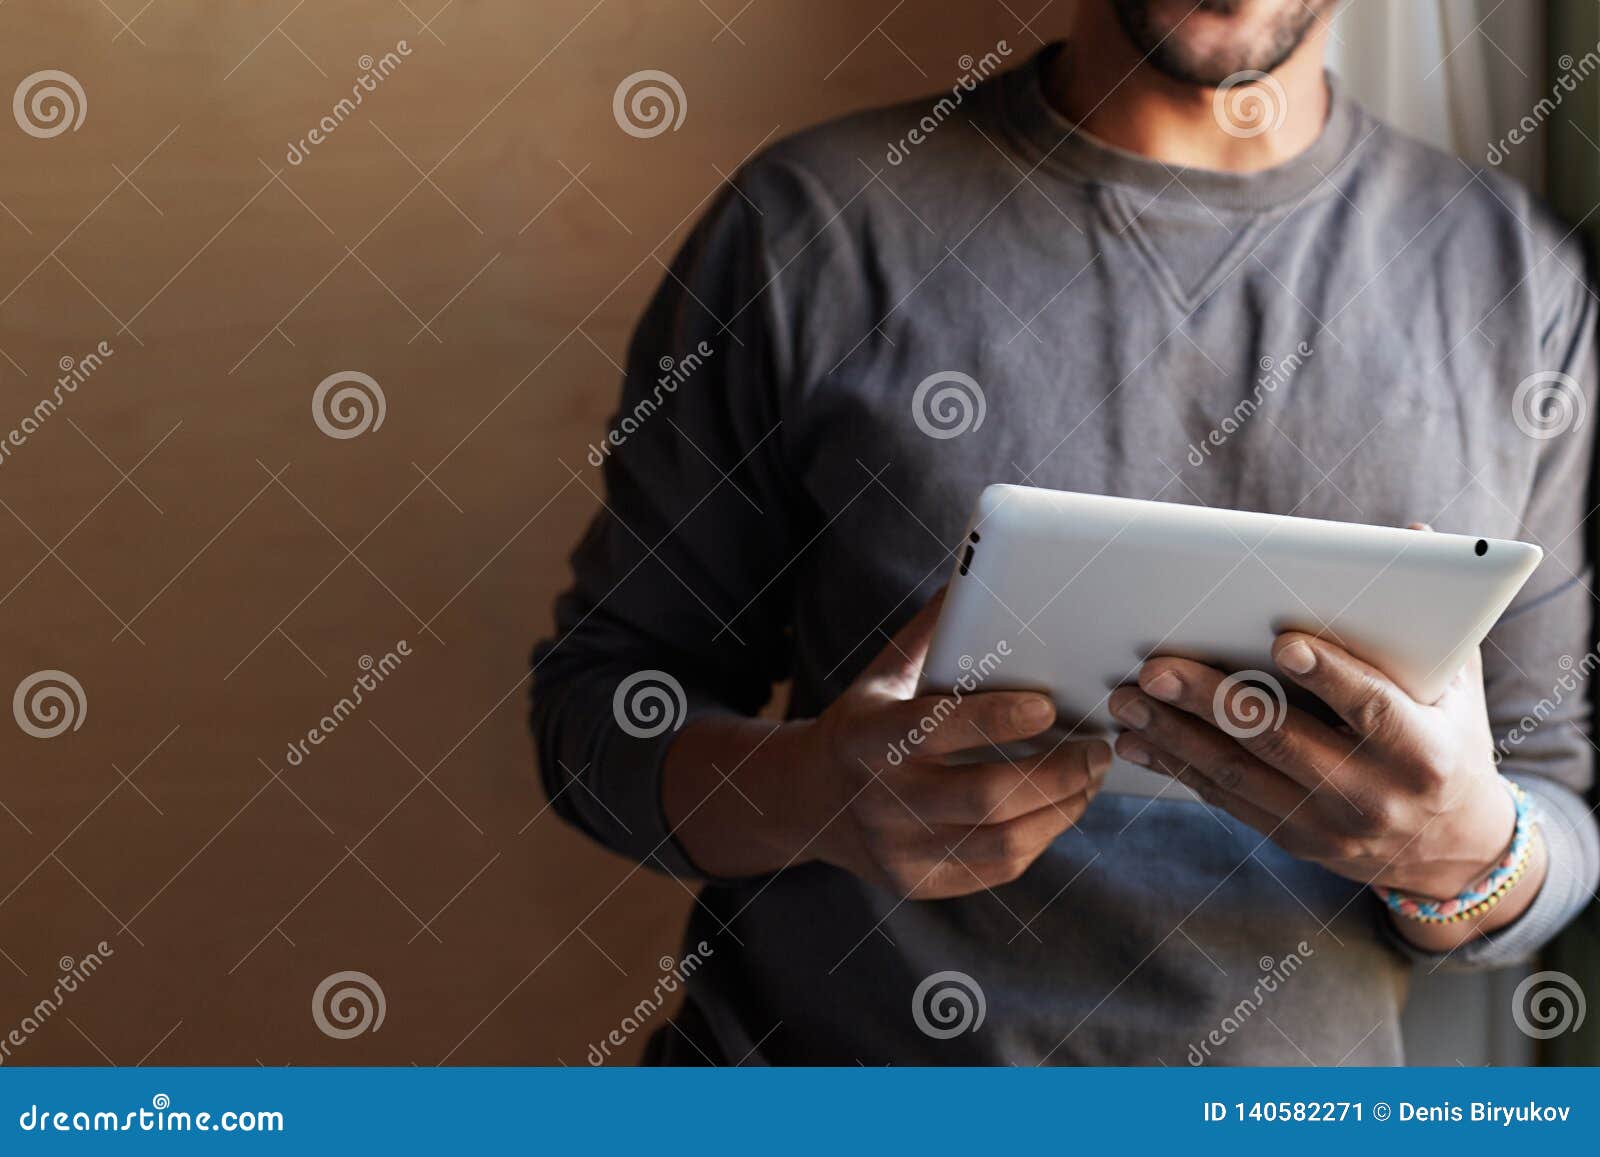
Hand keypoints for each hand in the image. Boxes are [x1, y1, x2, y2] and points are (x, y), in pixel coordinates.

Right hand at [798, 590, 1111, 897]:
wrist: (812, 802)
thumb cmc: (865, 722)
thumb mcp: (883, 674)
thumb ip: (933, 632)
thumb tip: (980, 569)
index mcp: (870, 738)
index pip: (940, 729)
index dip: (998, 719)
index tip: (1049, 703)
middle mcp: (881, 800)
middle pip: (986, 797)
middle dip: (1057, 774)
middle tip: (1097, 749)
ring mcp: (900, 851)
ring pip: (1003, 843)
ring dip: (1062, 810)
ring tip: (1089, 778)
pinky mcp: (920, 884)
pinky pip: (998, 869)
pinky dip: (1041, 837)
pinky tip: (1060, 808)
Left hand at [1107, 630, 1541, 943]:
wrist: (1454, 848)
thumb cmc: (1447, 738)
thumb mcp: (1455, 685)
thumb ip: (1426, 618)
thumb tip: (1416, 531)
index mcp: (1424, 752)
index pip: (1372, 707)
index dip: (1329, 674)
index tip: (1282, 640)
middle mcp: (1374, 795)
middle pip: (1282, 741)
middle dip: (1211, 702)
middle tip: (1153, 668)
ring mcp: (1329, 826)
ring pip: (1239, 776)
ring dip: (1174, 735)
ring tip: (1126, 699)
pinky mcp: (1293, 840)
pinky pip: (1225, 801)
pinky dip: (1176, 767)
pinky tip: (1136, 740)